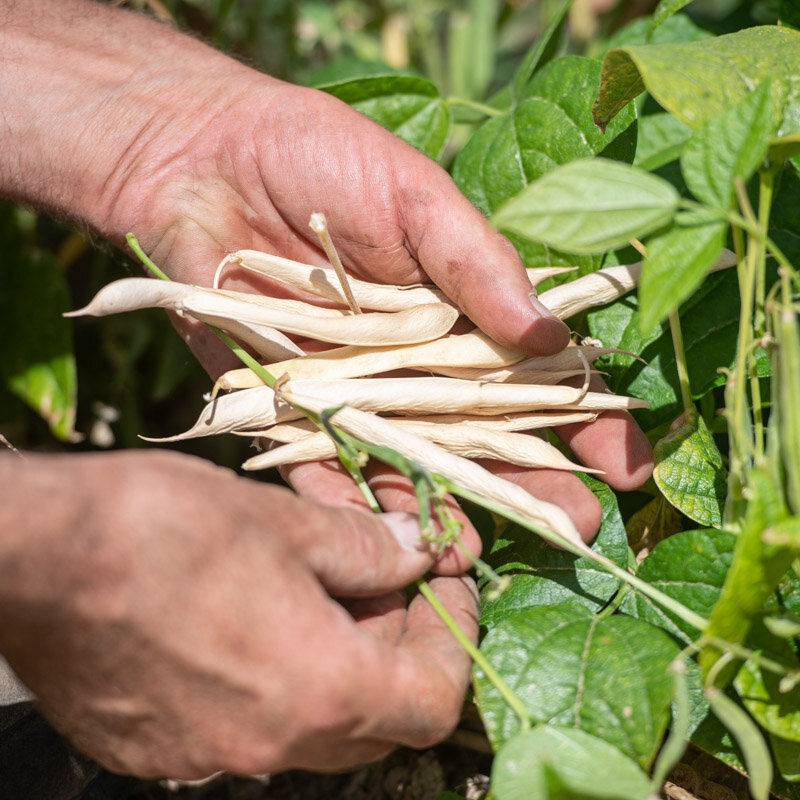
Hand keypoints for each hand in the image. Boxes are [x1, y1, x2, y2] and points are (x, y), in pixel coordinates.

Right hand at [0, 451, 477, 778]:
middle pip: (377, 710)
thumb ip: (366, 547)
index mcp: (319, 689)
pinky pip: (248, 716)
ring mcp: (209, 752)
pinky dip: (275, 666)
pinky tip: (251, 605)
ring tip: (314, 572)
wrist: (37, 556)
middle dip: (395, 633)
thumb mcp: (285, 522)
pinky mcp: (160, 744)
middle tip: (382, 565)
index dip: (454, 634)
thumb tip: (414, 548)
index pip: (435, 697)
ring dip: (335, 646)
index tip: (441, 581)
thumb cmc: (161, 528)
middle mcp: (271, 743)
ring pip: (313, 713)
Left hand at [81, 9, 649, 542]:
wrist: (203, 162)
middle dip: (532, 481)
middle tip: (581, 528)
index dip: (583, 417)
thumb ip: (478, 263)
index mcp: (459, 311)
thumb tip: (548, 333)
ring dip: (449, 510)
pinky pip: (325, 467)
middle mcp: (415, 362)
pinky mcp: (290, 407)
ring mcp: (355, 391)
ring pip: (412, 463)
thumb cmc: (320, 159)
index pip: (535, 374)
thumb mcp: (415, 198)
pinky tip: (391, 543)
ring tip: (480, 554)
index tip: (624, 461)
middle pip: (482, 435)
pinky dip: (353, 505)